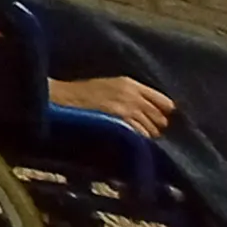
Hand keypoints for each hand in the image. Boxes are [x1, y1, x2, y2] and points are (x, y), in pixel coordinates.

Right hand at [50, 76, 174, 136]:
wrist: (60, 100)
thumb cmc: (81, 95)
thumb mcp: (109, 86)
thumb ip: (133, 95)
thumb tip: (155, 112)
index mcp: (131, 84)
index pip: (166, 103)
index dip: (162, 114)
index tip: (155, 120)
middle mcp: (133, 96)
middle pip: (162, 119)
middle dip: (154, 127)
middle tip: (140, 132)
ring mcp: (127, 110)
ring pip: (153, 131)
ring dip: (145, 137)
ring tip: (131, 138)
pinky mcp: (120, 123)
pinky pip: (140, 137)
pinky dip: (137, 142)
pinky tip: (126, 142)